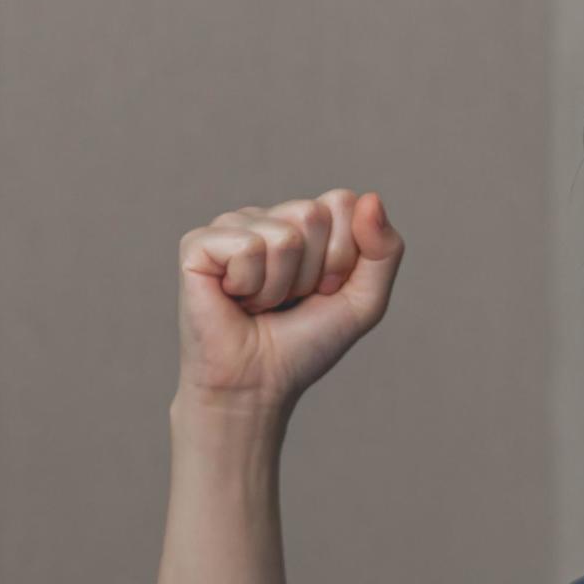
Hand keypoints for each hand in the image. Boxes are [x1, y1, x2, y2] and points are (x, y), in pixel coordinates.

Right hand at [174, 190, 405, 418]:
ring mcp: (230, 226)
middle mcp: (266, 216)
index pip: (343, 203)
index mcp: (303, 222)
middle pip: (313, 213)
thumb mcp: (364, 301)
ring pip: (284, 236)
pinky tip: (234, 300)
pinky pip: (248, 247)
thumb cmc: (304, 345)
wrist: (258, 385)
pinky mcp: (198, 244)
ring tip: (260, 304)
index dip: (343, 256)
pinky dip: (251, 287)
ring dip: (280, 286)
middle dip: (312, 271)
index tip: (323, 290)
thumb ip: (385, 250)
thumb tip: (370, 198)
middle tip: (289, 300)